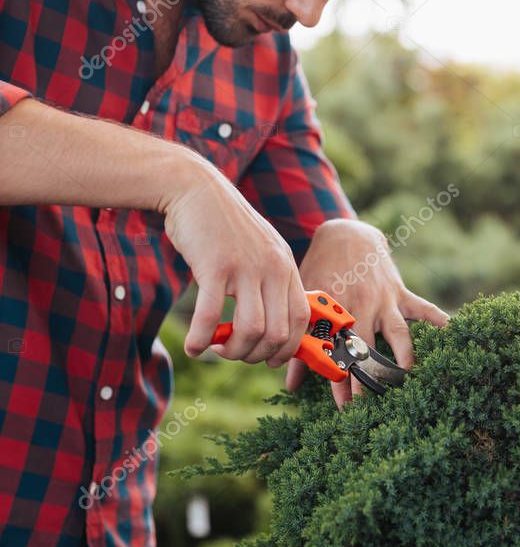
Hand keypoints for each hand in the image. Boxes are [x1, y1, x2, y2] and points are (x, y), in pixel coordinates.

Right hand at [161, 152, 309, 363]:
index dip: (286, 348)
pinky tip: (193, 347)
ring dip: (232, 351)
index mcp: (285, 266)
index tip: (267, 358)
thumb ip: (269, 283)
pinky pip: (211, 316)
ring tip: (216, 347)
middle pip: (277, 333)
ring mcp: (245, 266)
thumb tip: (268, 328)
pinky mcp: (215, 265)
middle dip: (256, 355)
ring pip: (250, 330)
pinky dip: (201, 339)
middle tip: (234, 352)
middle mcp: (272, 267)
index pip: (300, 319)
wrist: (195, 188)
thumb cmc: (224, 227)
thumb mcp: (260, 250)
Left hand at [284, 218, 449, 410]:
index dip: (340, 384)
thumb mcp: (308, 304)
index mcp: (334, 314)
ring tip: (409, 381)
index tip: (344, 410)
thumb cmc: (321, 272)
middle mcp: (360, 309)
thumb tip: (290, 385)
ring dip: (404, 358)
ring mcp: (383, 300)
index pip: (336, 356)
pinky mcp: (400, 291)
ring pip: (398, 334)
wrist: (344, 236)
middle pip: (367, 351)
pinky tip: (453, 335)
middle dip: (370, 380)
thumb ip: (302, 346)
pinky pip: (424, 307)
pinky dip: (439, 320)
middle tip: (373, 406)